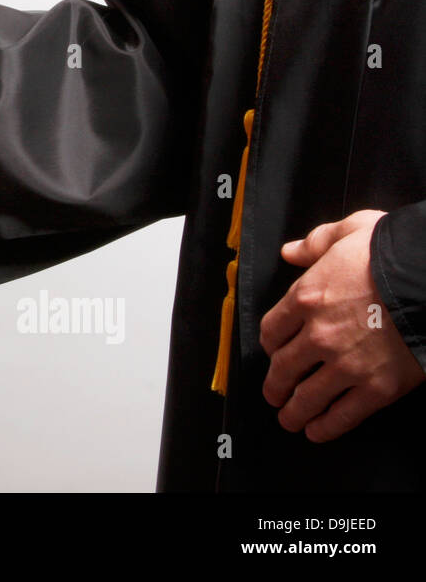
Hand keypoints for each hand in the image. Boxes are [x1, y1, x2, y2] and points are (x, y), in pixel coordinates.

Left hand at [259, 210, 424, 441]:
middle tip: (273, 394)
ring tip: (288, 419)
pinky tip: (316, 432)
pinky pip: (343, 414)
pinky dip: (326, 427)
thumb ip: (316, 242)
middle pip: (283, 367)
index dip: (269, 345)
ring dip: (293, 412)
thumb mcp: (350, 230)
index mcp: (305, 298)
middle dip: (275, 385)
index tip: (272, 352)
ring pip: (307, 397)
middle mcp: (318, 335)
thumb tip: (291, 251)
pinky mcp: (376, 388)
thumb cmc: (393, 251)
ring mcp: (346, 365)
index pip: (271, 330)